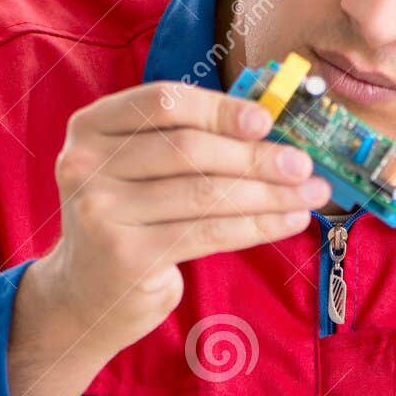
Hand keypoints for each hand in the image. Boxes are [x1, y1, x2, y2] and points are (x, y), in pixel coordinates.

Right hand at [9, 82, 329, 395]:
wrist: (87, 292)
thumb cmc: (131, 219)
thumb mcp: (139, 168)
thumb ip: (185, 138)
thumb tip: (268, 126)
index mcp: (91, 126)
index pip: (162, 103)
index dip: (220, 109)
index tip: (266, 121)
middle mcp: (85, 164)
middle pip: (188, 149)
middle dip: (255, 157)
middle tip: (303, 165)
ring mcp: (101, 212)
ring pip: (204, 194)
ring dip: (267, 193)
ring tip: (310, 194)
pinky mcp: (127, 256)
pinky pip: (208, 233)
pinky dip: (256, 226)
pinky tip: (288, 221)